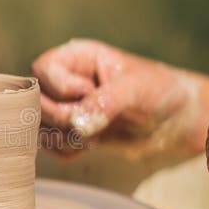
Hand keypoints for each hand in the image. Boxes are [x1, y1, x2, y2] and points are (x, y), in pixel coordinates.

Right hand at [32, 40, 198, 156]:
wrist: (172, 120)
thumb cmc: (157, 92)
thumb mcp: (135, 90)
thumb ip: (105, 102)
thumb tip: (76, 125)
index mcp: (76, 58)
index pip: (42, 70)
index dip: (63, 88)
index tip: (92, 92)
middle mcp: (63, 80)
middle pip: (36, 101)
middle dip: (63, 118)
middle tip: (94, 123)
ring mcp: (62, 106)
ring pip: (38, 125)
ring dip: (63, 138)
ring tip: (93, 138)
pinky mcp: (67, 131)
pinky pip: (46, 145)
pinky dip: (63, 151)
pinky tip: (87, 147)